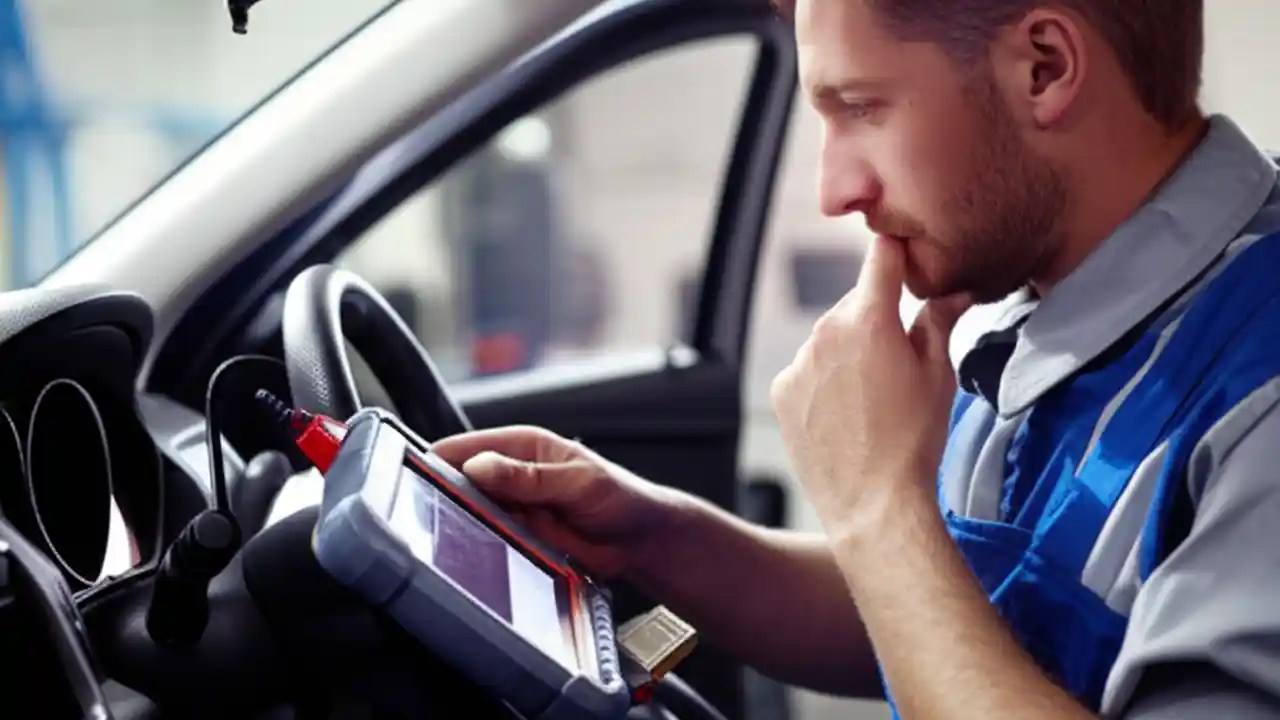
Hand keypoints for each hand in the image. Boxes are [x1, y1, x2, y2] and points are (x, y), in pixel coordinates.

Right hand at [431, 426, 684, 578]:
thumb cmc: (620, 498)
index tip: (418, 478)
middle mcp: (511, 473)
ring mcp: (511, 506)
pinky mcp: (515, 535)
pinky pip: (485, 538)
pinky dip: (476, 546)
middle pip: (460, 480)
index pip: (467, 446)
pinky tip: (470, 555)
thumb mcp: (576, 483)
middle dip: (442, 495)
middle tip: (428, 515)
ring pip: (468, 512)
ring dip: (459, 523)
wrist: (640, 541)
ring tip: (447, 538)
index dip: (440, 460)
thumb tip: (479, 465)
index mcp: (524, 445)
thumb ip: (529, 477)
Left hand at [770, 236, 971, 538]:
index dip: (897, 252)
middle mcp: (824, 332)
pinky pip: (807, 370)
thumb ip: (940, 322)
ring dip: (848, 351)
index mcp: (868, 319)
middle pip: (855, 303)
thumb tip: (952, 291)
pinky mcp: (781, 390)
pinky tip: (845, 413)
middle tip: (900, 359)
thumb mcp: (938, 375)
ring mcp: (798, 362)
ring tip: (872, 398)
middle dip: (876, 318)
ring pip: (829, 338)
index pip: (882, 256)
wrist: (873, 504)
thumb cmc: (914, 442)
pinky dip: (823, 380)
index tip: (906, 257)